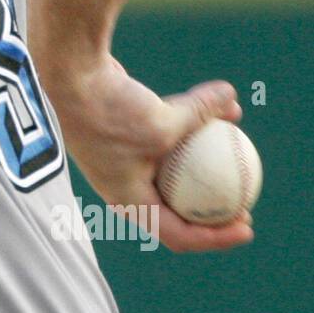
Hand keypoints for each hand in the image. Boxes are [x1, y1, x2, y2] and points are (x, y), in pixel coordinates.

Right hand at [43, 55, 253, 252]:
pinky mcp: (124, 129)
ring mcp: (123, 157)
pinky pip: (166, 137)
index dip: (215, 236)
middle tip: (244, 201)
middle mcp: (125, 184)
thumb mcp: (165, 123)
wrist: (67, 76)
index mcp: (129, 200)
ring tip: (238, 149)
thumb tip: (234, 101)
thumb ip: (201, 114)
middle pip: (177, 206)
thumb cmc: (109, 112)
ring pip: (173, 166)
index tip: (246, 225)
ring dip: (207, 156)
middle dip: (212, 206)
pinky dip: (191, 127)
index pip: (178, 234)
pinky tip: (219, 107)